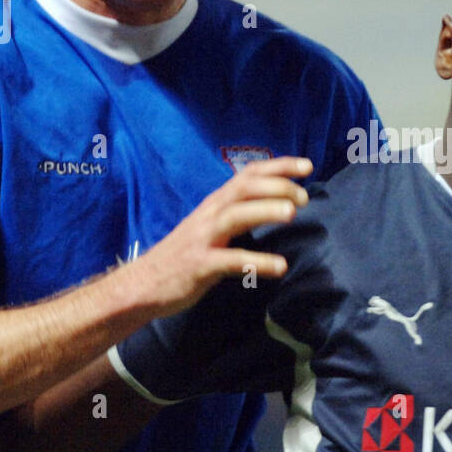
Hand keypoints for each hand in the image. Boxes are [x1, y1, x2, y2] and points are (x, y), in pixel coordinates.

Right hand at [126, 156, 313, 313]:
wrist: (143, 285)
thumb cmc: (186, 255)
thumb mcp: (213, 228)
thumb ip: (240, 214)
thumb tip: (276, 205)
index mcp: (216, 204)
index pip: (248, 175)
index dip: (278, 167)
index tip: (307, 166)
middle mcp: (210, 214)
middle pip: (244, 188)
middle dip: (277, 186)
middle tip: (304, 197)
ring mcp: (203, 238)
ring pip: (235, 215)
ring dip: (265, 210)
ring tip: (292, 213)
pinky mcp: (199, 264)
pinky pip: (230, 261)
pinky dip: (256, 262)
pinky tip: (280, 267)